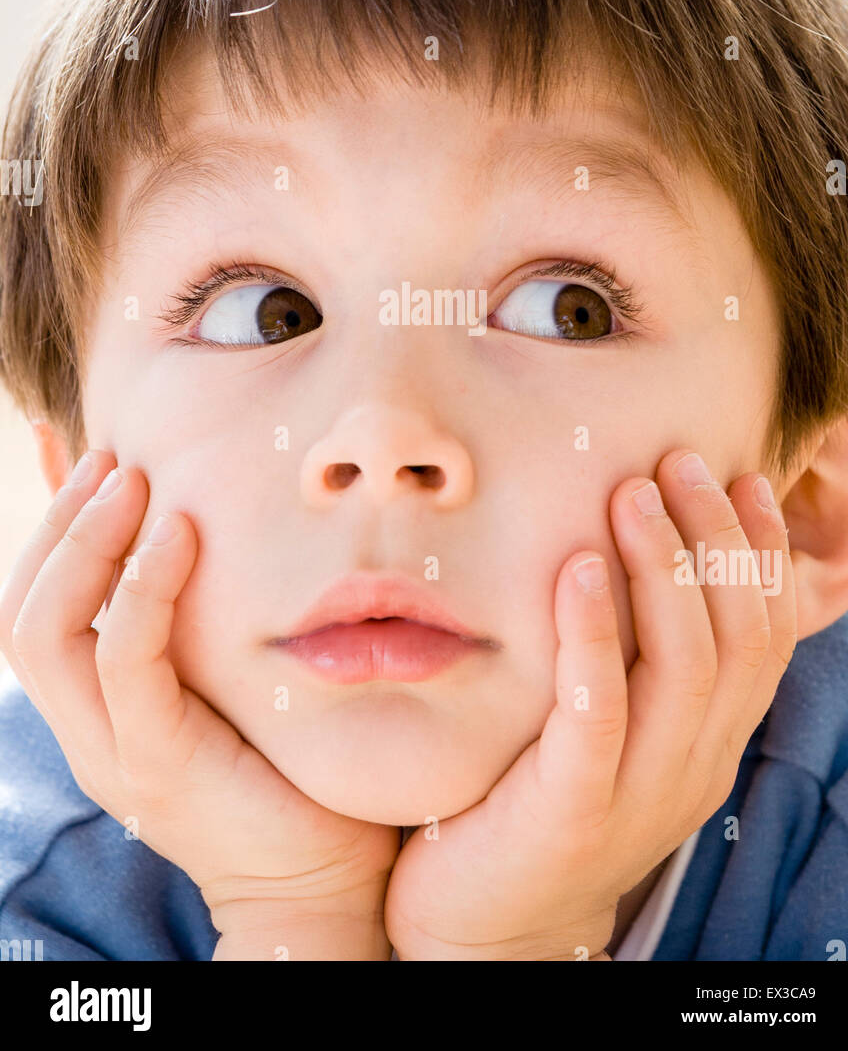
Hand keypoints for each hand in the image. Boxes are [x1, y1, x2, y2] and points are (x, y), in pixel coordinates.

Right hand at [0, 449, 399, 950]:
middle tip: (112, 457)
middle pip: (23, 613)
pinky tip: (177, 534)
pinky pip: (124, 661)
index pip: (40, 608)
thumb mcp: (238, 679)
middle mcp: (91, 731)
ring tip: (128, 479)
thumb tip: (223, 535)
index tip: (77, 448)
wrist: (329, 886)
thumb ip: (212, 623)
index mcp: (104, 711)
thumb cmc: (299, 772)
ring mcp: (113, 751)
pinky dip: (142, 589)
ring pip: (46, 633)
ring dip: (83, 545)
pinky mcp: (156, 763)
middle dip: (60, 524)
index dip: (50, 528)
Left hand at [384, 448, 796, 959]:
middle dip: (716, 537)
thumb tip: (628, 545)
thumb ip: (632, 656)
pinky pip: (598, 714)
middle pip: (735, 636)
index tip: (740, 475)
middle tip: (680, 460)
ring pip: (684, 666)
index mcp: (707, 741)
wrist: (482, 926)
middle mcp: (691, 765)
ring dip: (663, 567)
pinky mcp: (571, 811)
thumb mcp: (605, 725)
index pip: (764, 636)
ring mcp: (638, 793)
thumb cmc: (535, 796)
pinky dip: (593, 634)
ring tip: (632, 492)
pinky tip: (574, 569)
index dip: (762, 552)